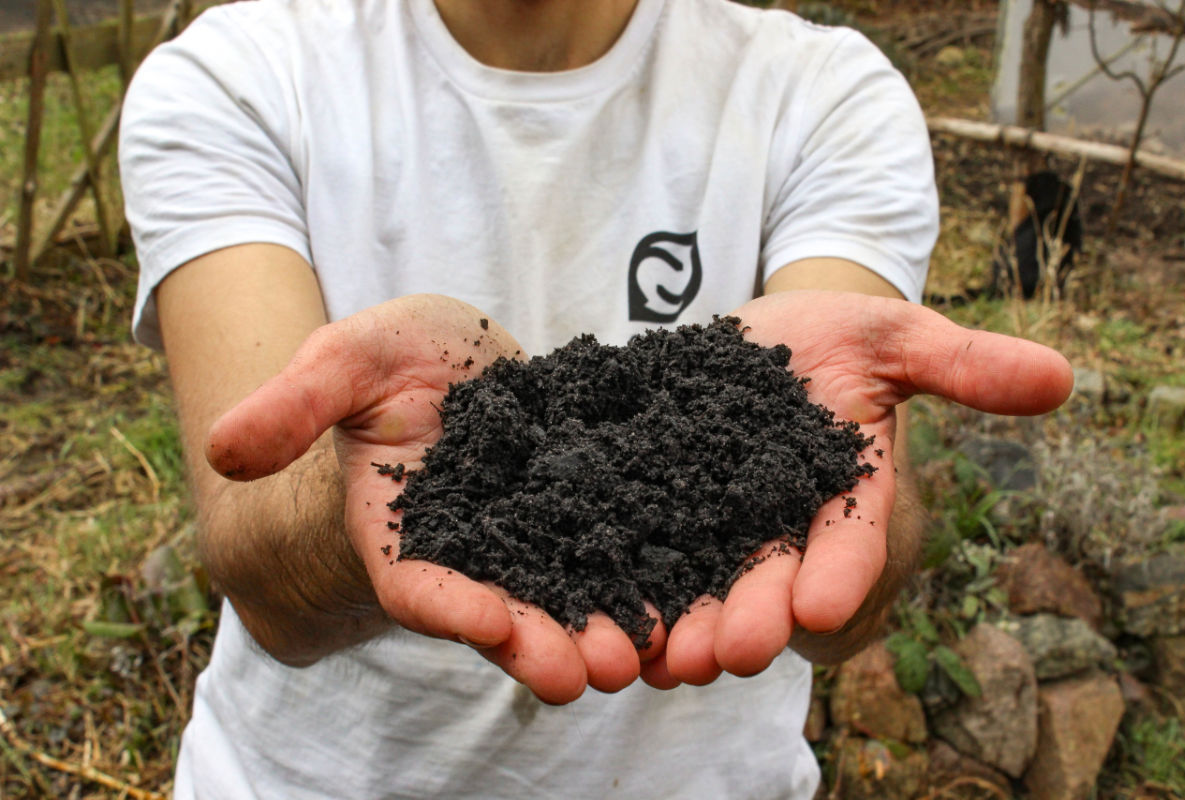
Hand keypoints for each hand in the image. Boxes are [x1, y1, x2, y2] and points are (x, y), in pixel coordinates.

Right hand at [206, 294, 665, 703]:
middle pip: (499, 611)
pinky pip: (614, 549)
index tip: (490, 624)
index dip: (447, 608)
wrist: (459, 353)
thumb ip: (294, 405)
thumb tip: (221, 448)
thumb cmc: (390, 357)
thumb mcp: (344, 359)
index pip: (415, 583)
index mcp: (400, 529)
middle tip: (595, 672)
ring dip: (602, 629)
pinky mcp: (581, 513)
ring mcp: (527, 538)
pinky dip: (644, 576)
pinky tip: (687, 595)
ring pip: (563, 596)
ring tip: (648, 652)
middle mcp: (468, 552)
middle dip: (543, 645)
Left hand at [641, 290, 1072, 687]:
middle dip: (754, 618)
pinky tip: (606, 621)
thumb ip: (961, 363)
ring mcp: (717, 523)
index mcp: (844, 496)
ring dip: (687, 626)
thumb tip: (1063, 377)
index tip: (820, 604)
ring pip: (705, 585)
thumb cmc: (836, 333)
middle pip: (771, 581)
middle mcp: (783, 527)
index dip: (840, 571)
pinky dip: (626, 585)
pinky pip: (640, 552)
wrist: (755, 332)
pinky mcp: (659, 507)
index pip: (850, 541)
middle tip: (730, 652)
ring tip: (664, 655)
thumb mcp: (894, 336)